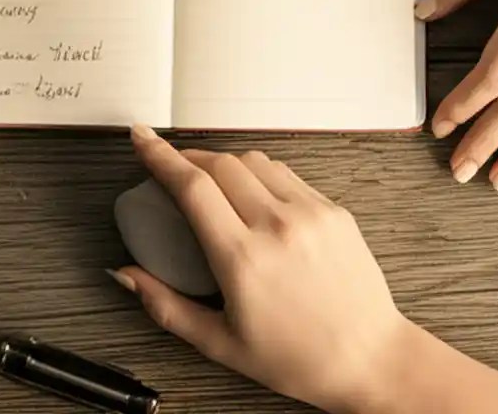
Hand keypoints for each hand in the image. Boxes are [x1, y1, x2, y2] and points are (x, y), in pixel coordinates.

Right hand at [110, 126, 406, 413]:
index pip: (191, 186)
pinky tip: (252, 195)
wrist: (369, 357)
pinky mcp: (333, 211)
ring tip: (211, 181)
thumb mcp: (220, 343)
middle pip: (219, 163)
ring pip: (254, 160)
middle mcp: (278, 227)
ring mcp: (310, 214)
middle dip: (187, 157)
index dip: (159, 155)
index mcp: (243, 259)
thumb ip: (165, 305)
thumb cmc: (300, 357)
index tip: (142, 139)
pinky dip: (260, 174)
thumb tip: (127, 275)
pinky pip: (287, 175)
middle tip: (169, 165)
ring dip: (224, 162)